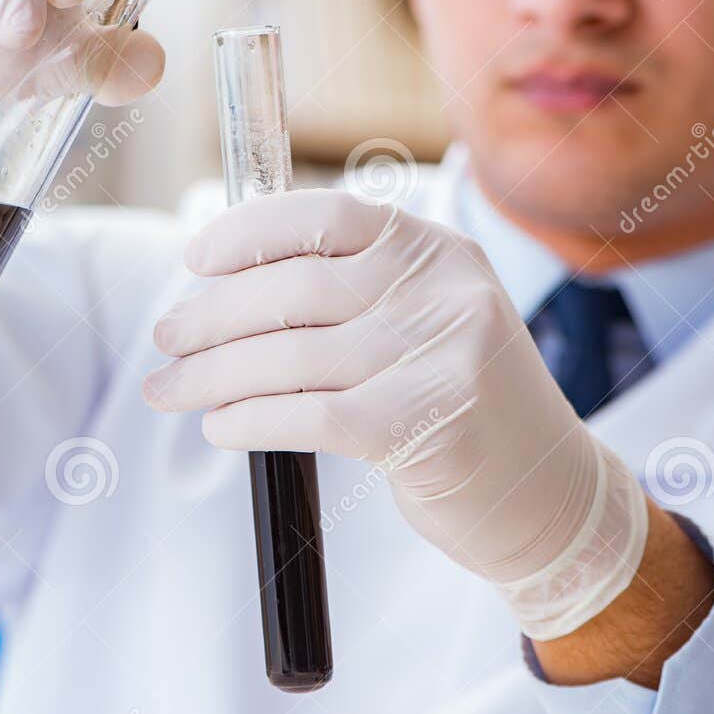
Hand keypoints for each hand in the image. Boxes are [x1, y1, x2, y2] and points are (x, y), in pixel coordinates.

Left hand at [143, 189, 648, 639]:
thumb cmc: (464, 409)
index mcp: (439, 252)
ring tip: (169, 389)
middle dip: (211, 317)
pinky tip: (221, 427)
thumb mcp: (426, 324)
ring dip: (210, 375)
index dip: (249, 232)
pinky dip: (249, 419)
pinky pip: (306, 414)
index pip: (327, 216)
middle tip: (166, 339)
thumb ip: (354, 295)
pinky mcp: (423, 424)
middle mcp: (443, 293)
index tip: (197, 259)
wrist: (547, 497)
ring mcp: (439, 356)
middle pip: (294, 289)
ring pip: (288, 356)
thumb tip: (228, 287)